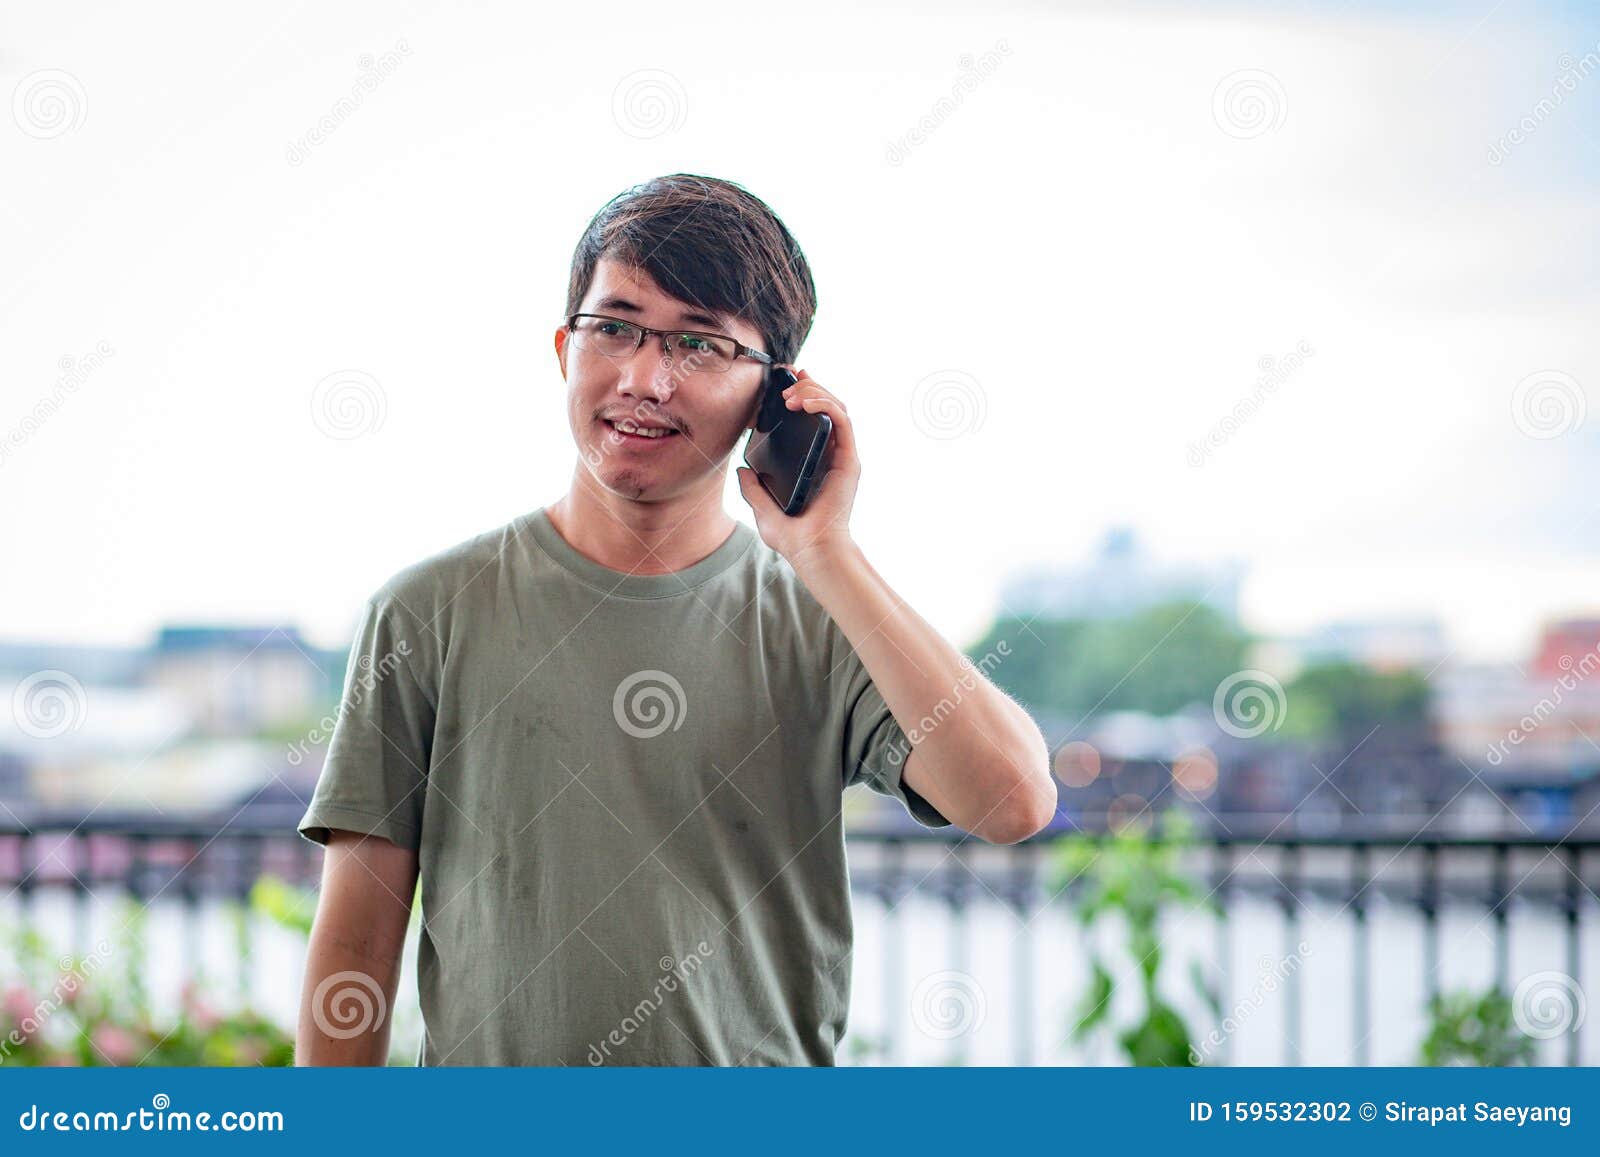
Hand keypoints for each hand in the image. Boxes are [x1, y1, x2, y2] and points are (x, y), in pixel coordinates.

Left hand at [736, 366, 859, 573]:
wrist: (811, 551)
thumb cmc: (792, 536)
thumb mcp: (762, 508)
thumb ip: (753, 488)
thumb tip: (742, 470)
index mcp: (815, 461)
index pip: (814, 417)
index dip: (804, 393)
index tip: (785, 381)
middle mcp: (831, 454)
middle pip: (827, 405)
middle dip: (808, 385)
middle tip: (786, 381)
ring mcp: (842, 456)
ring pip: (837, 407)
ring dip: (814, 392)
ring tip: (791, 394)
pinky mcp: (848, 460)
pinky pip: (842, 422)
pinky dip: (825, 405)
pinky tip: (804, 404)